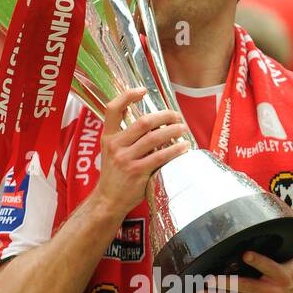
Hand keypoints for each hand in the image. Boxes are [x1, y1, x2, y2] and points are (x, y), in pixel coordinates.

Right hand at [92, 88, 189, 219]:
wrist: (108, 201)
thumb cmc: (114, 175)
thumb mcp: (111, 152)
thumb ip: (125, 137)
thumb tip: (151, 122)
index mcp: (108, 137)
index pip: (112, 109)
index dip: (127, 96)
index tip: (142, 91)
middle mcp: (115, 146)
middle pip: (143, 122)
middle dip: (164, 116)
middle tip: (177, 116)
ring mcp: (125, 159)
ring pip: (154, 137)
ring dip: (173, 131)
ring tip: (183, 130)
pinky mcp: (137, 172)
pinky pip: (160, 157)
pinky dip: (174, 150)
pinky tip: (183, 148)